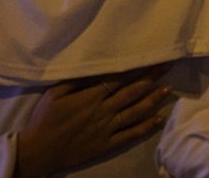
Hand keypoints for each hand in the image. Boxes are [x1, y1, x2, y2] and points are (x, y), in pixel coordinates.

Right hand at [15, 64, 172, 176]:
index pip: (119, 77)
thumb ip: (74, 79)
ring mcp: (107, 128)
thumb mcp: (54, 93)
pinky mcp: (107, 144)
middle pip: (132, 91)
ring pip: (135, 112)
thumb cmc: (44, 119)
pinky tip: (158, 120)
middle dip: (151, 78)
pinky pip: (131, 135)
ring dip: (153, 100)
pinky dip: (146, 127)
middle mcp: (104, 110)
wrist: (40, 151)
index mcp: (91, 96)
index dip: (136, 67)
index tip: (149, 57)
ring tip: (168, 89)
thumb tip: (92, 66)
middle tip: (167, 66)